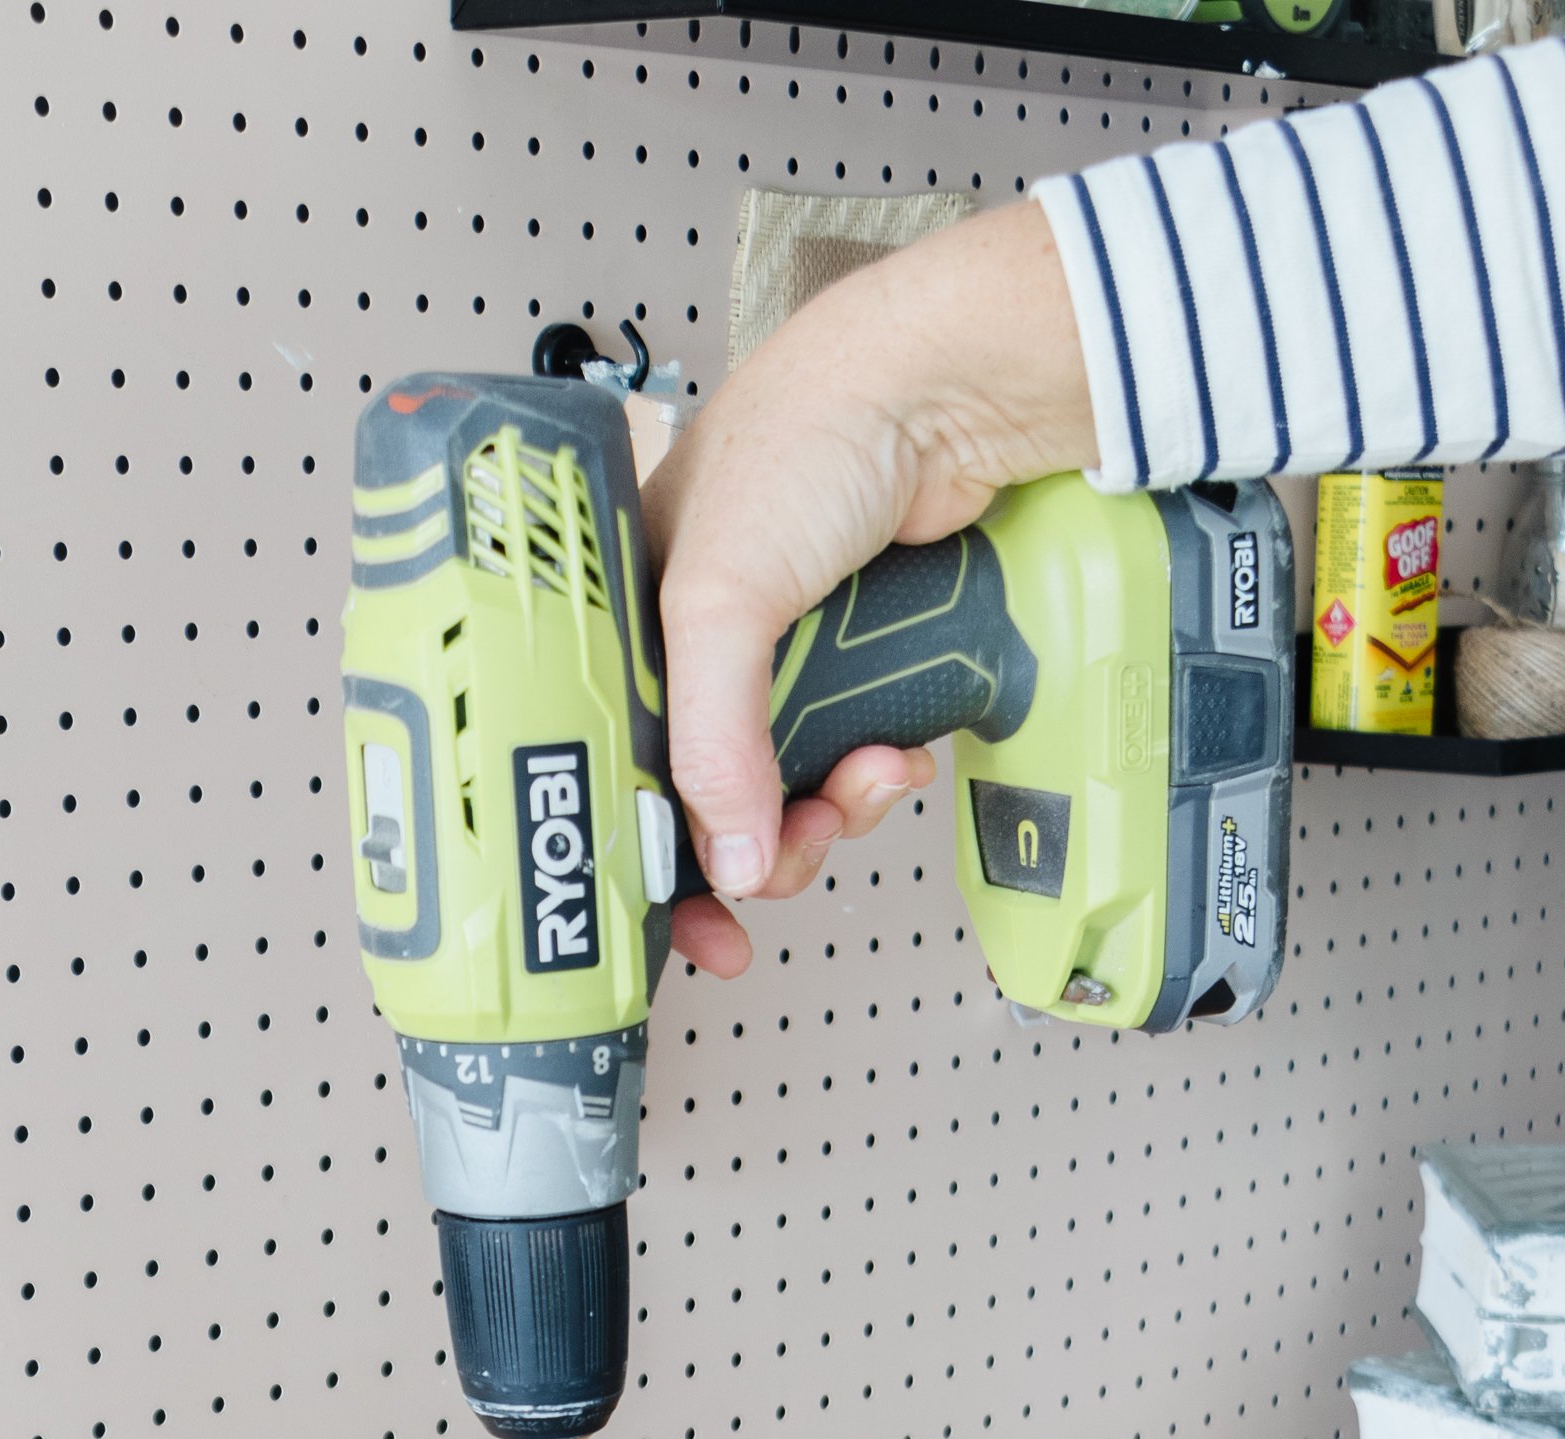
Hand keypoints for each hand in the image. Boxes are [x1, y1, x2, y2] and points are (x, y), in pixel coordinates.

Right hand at [646, 201, 1094, 977]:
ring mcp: (779, 652)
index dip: (647, 849)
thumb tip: (730, 862)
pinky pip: (848, 756)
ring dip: (828, 812)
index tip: (687, 921)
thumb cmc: (811, 435)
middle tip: (792, 854)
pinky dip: (872, 775)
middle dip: (758, 842)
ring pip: (784, 789)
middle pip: (705, 796)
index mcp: (626, 614)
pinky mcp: (854, 659)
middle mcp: (695, 638)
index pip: (616, 761)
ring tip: (865, 781)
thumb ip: (714, 741)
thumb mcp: (720, 599)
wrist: (948, 392)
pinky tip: (895, 754)